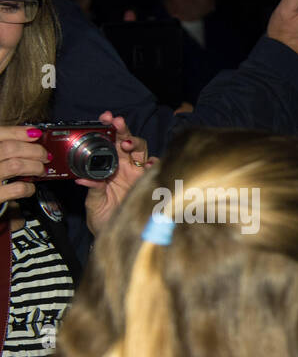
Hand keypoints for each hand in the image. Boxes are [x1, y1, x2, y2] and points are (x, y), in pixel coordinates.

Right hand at [0, 125, 47, 210]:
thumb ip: (4, 149)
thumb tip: (29, 138)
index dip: (18, 132)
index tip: (36, 133)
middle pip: (10, 148)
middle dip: (34, 150)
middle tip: (45, 156)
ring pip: (16, 165)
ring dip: (35, 166)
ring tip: (42, 170)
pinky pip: (18, 188)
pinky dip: (29, 187)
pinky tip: (30, 187)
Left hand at [76, 112, 155, 235]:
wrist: (116, 238)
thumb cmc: (102, 220)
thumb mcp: (93, 202)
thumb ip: (92, 188)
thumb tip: (82, 177)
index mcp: (110, 167)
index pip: (111, 142)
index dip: (110, 128)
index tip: (106, 118)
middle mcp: (126, 168)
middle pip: (129, 142)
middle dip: (124, 130)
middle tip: (117, 124)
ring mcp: (140, 176)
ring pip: (143, 152)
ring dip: (136, 144)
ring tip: (127, 145)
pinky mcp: (151, 186)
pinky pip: (158, 171)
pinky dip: (156, 165)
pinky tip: (150, 164)